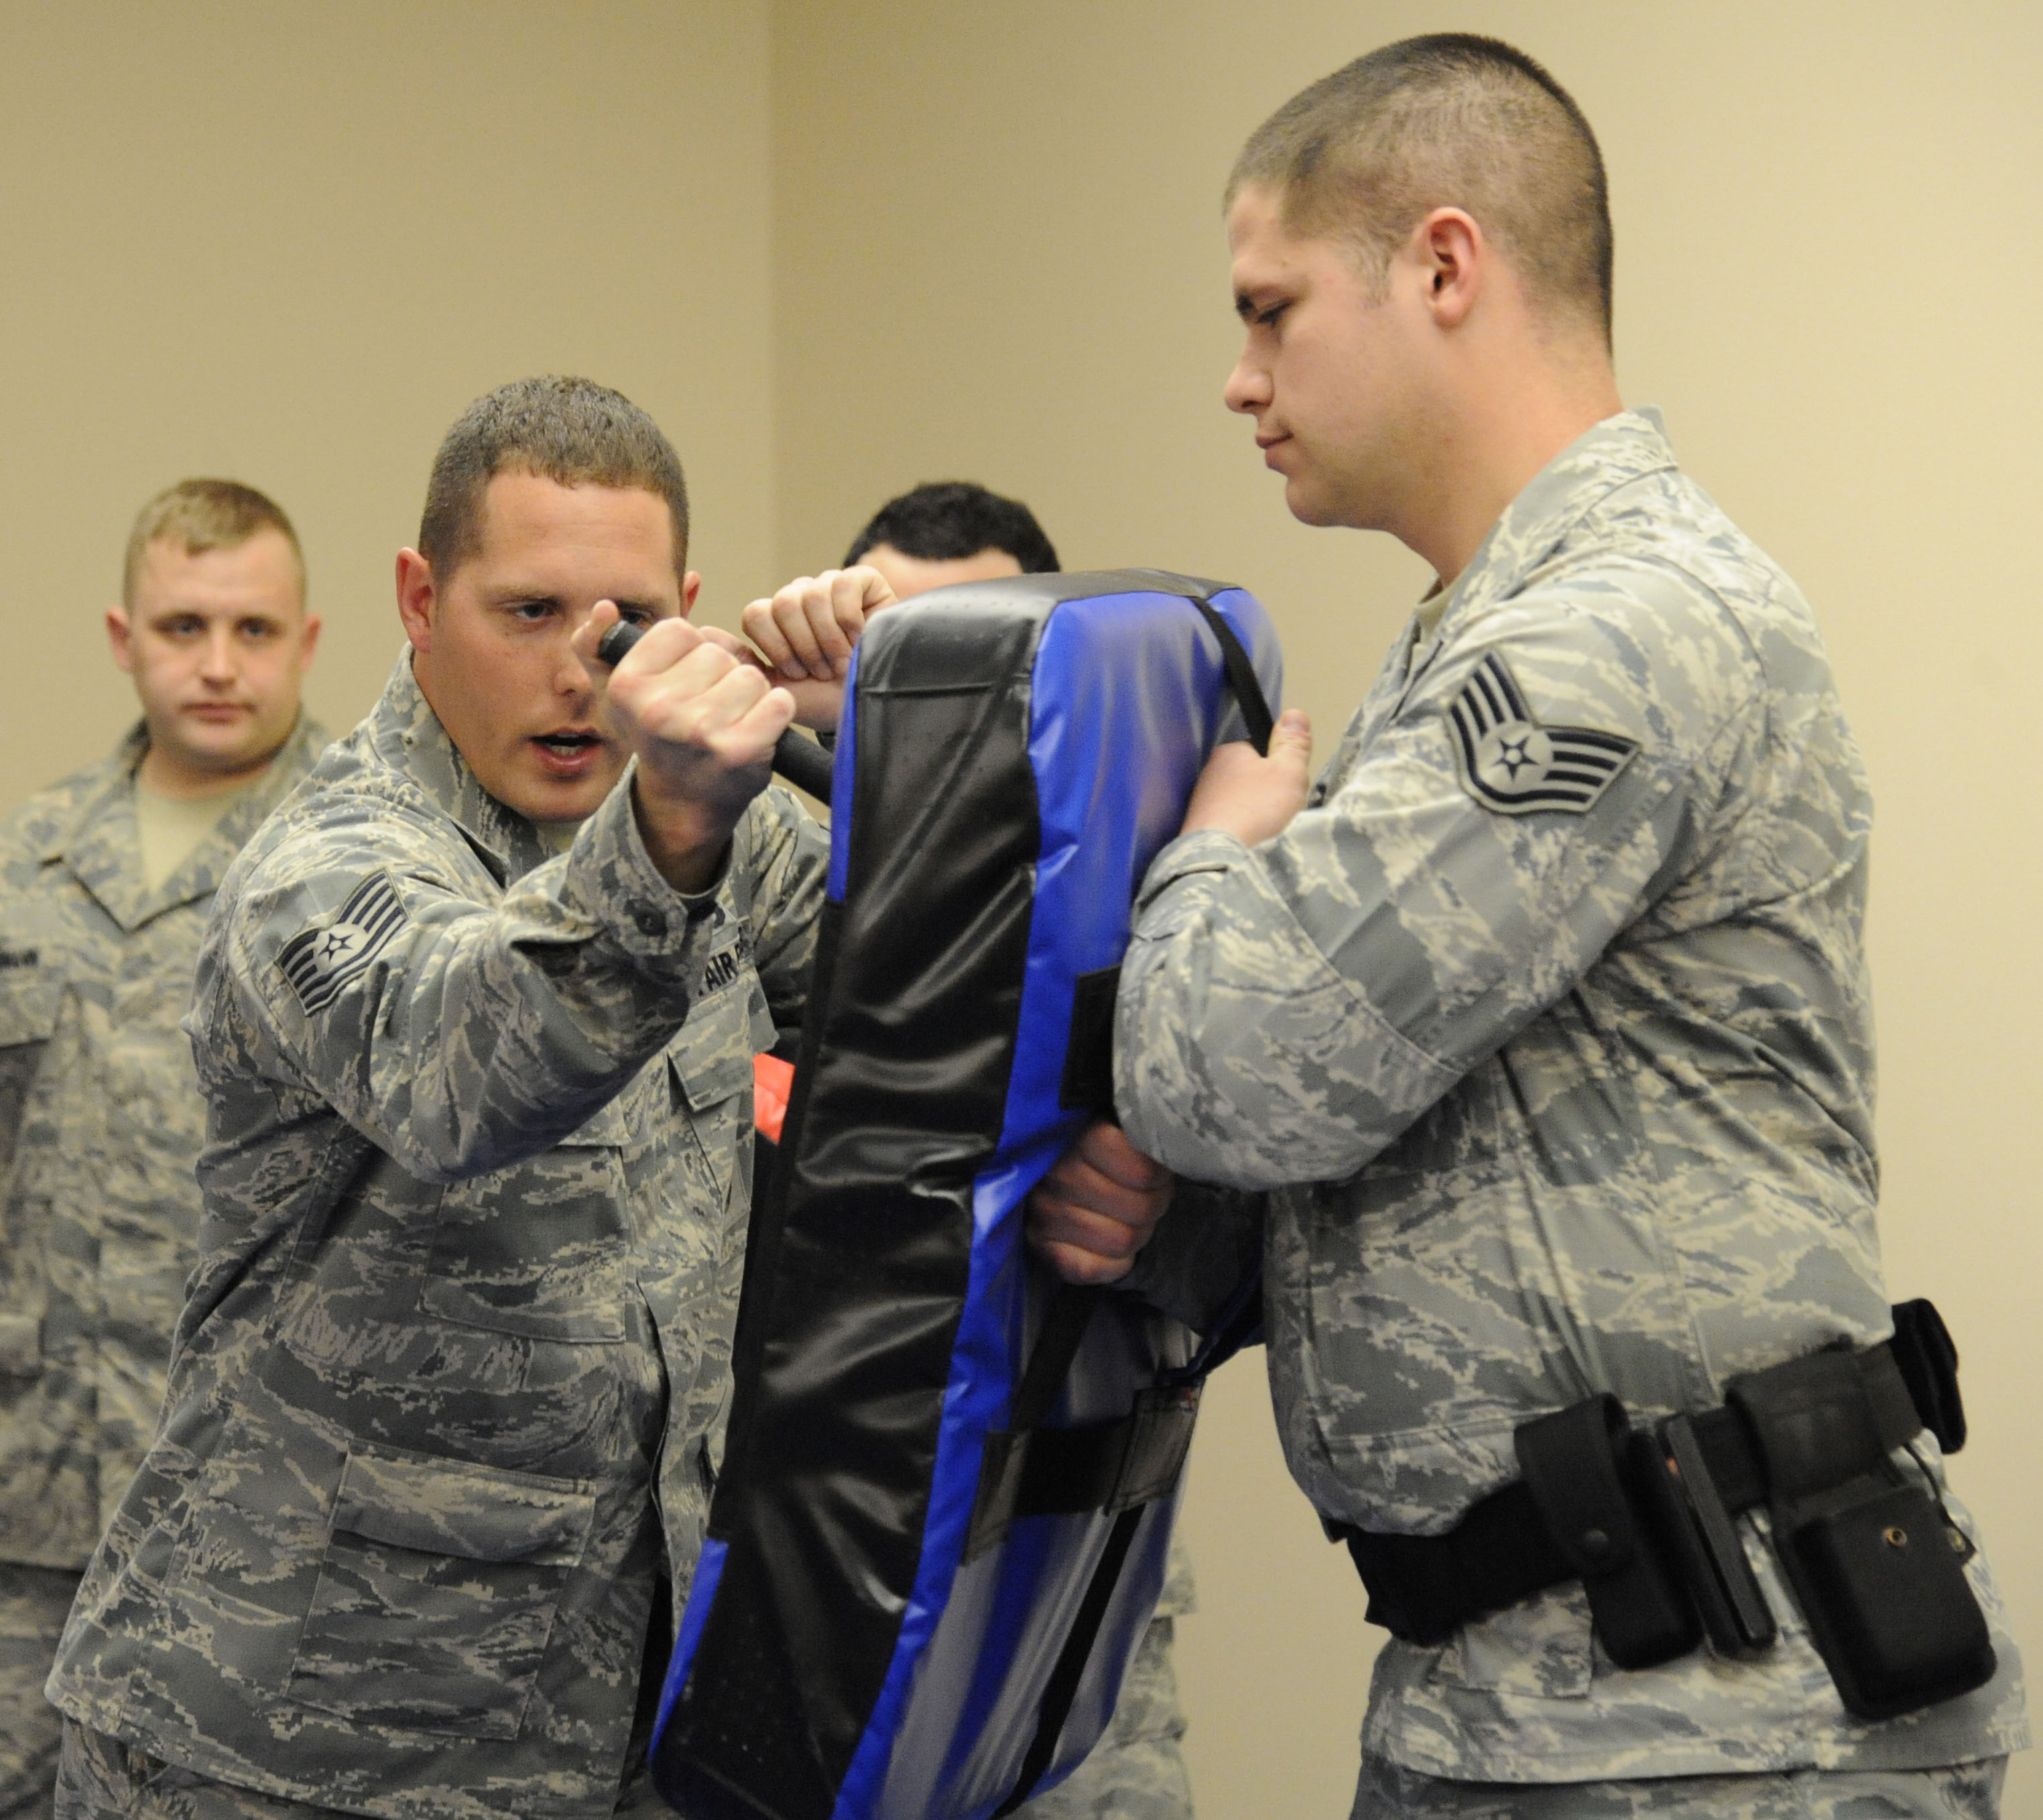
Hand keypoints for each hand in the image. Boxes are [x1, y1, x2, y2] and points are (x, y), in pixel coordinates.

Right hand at [575, 603, 793, 892]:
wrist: (685, 802)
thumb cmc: (655, 736)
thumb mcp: (616, 693)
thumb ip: (597, 645)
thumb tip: (603, 607)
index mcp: (627, 686)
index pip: (682, 631)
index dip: (690, 653)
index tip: (682, 682)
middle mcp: (659, 711)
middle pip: (718, 653)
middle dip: (721, 675)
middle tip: (708, 708)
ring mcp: (700, 733)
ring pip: (750, 676)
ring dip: (749, 695)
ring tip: (730, 720)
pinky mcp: (740, 751)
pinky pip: (778, 702)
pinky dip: (775, 713)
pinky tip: (755, 731)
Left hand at [740, 566, 896, 732]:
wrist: (873, 704)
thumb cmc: (827, 700)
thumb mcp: (777, 688)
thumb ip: (743, 662)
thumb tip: (702, 635)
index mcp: (777, 619)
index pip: (756, 613)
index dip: (776, 647)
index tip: (796, 674)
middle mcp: (801, 598)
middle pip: (782, 603)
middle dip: (804, 646)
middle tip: (822, 671)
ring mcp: (830, 587)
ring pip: (811, 595)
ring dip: (829, 640)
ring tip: (842, 662)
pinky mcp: (862, 580)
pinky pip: (842, 585)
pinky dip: (851, 621)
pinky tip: (861, 639)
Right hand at [1025, 1121, 1173, 1285]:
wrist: (1057, 1169)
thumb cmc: (1103, 1151)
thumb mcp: (1122, 1129)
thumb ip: (1141, 1138)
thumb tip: (1166, 1154)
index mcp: (1081, 1137)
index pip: (1143, 1174)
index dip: (1160, 1177)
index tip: (1158, 1174)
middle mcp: (1057, 1175)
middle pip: (1140, 1210)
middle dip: (1155, 1205)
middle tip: (1150, 1198)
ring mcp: (1045, 1213)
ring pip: (1122, 1241)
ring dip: (1138, 1234)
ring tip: (1134, 1220)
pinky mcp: (1041, 1246)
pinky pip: (1094, 1268)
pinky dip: (1116, 1264)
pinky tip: (1118, 1249)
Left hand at [1178, 708, 1312, 845]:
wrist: (1222, 860)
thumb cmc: (1257, 811)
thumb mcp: (1288, 771)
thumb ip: (1293, 743)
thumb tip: (1294, 715)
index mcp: (1229, 753)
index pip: (1260, 750)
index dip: (1281, 766)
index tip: (1291, 784)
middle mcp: (1210, 775)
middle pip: (1251, 780)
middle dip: (1269, 795)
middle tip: (1283, 812)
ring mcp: (1202, 806)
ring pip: (1241, 806)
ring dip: (1257, 818)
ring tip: (1268, 833)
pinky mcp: (1201, 833)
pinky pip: (1231, 829)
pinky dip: (1244, 836)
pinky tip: (1252, 846)